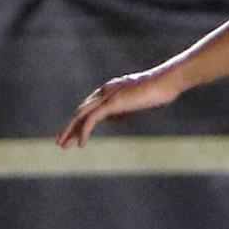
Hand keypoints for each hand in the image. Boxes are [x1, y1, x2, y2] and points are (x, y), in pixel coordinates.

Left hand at [57, 68, 182, 147]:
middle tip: (61, 142)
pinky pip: (91, 119)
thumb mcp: (136, 103)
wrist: (166, 82)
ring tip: (64, 145)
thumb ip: (122, 110)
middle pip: (81, 110)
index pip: (89, 106)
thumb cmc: (158, 91)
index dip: (80, 121)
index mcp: (110, 89)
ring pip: (81, 115)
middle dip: (70, 127)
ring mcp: (107, 95)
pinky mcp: (111, 102)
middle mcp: (105, 91)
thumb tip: (111, 120)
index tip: (74, 135)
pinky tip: (81, 144)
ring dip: (71, 131)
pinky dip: (84, 132)